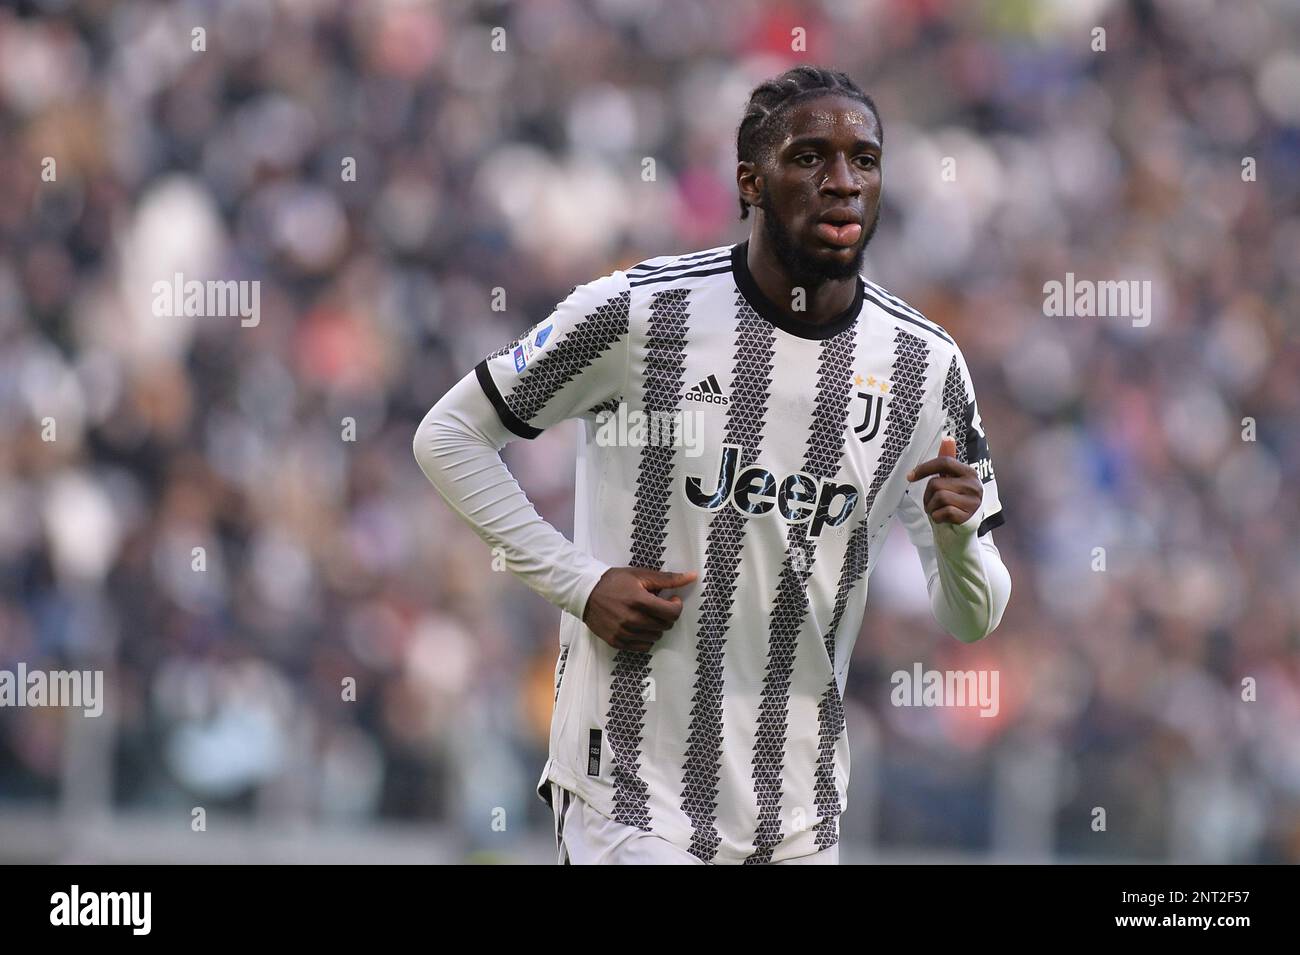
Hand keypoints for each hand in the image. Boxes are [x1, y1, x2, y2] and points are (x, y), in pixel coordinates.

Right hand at [581, 568, 696, 651]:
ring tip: (646, 615)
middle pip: (665, 626)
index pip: (672, 613)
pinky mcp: (616, 642)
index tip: (671, 600)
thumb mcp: (640, 575)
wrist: (585, 592)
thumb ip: (668, 579)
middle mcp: (631, 619)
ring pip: (655, 637)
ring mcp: (623, 632)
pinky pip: (643, 647)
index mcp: (639, 601)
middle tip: (657, 606)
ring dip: (656, 627)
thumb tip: (693, 577)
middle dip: (666, 615)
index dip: (676, 606)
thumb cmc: (614, 581)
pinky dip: (645, 638)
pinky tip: (639, 626)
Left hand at [906, 435, 982, 526]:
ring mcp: (972, 502)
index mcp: (969, 472)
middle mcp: (974, 485)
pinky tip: (943, 518)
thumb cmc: (954, 500)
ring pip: (938, 498)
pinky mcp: (967, 518)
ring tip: (938, 510)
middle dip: (927, 495)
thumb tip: (948, 438)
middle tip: (932, 502)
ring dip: (931, 507)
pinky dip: (936, 517)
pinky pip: (940, 513)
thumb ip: (948, 461)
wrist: (963, 527)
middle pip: (936, 483)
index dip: (924, 468)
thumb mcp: (951, 480)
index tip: (910, 476)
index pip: (944, 463)